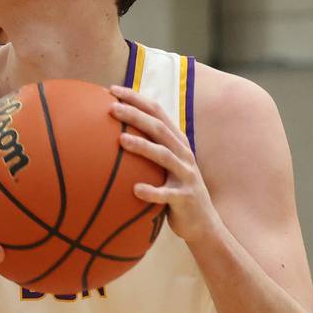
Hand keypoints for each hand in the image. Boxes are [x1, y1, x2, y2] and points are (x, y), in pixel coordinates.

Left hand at [109, 86, 218, 242]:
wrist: (203, 223)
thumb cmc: (175, 190)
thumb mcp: (164, 166)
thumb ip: (147, 148)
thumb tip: (109, 133)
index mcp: (177, 142)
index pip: (157, 112)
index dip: (136, 98)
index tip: (112, 89)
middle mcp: (184, 154)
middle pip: (160, 128)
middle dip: (136, 115)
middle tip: (112, 108)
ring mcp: (186, 176)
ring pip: (164, 157)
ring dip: (143, 147)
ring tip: (121, 140)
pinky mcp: (185, 198)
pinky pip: (167, 195)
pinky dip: (152, 192)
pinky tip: (135, 190)